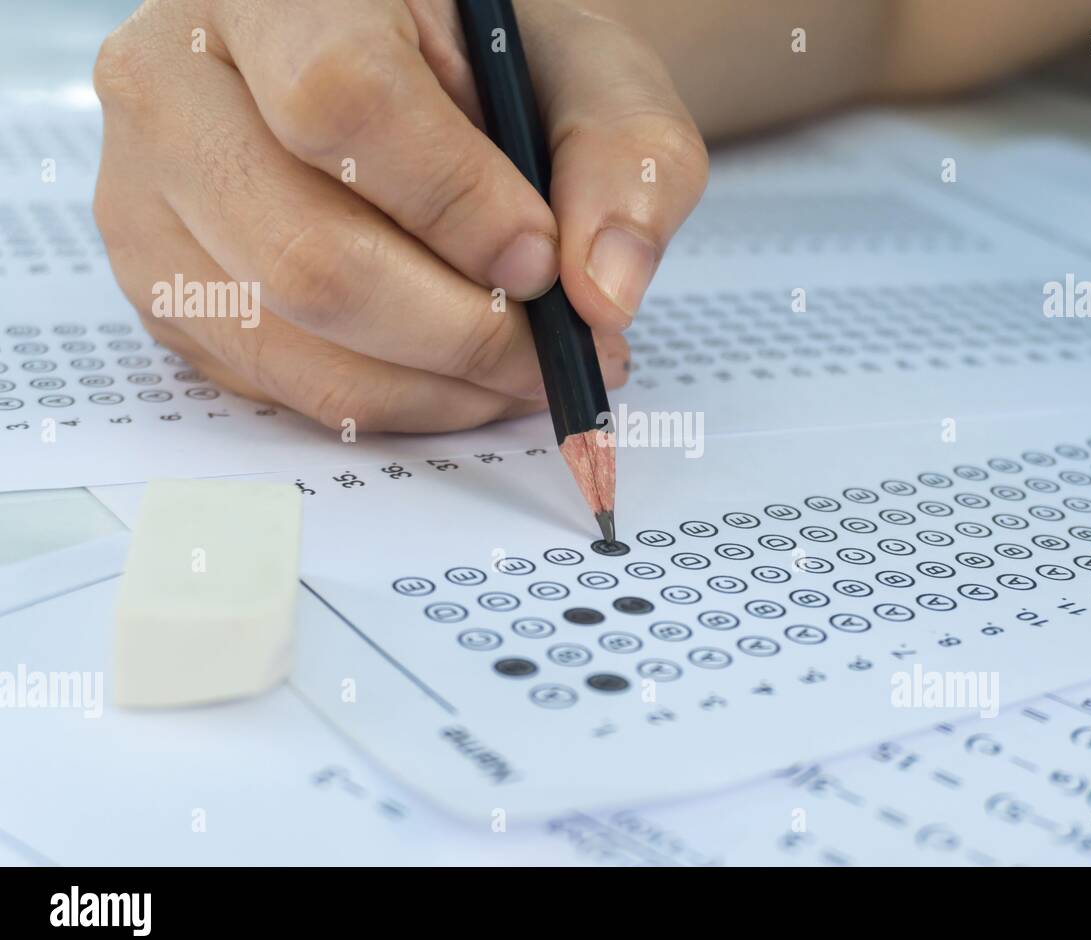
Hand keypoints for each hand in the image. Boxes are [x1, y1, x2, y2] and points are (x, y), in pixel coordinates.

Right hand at [92, 0, 707, 430]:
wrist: (419, 88)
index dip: (456, 202)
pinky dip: (391, 400)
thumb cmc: (496, 73)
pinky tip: (457, 375)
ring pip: (288, 336)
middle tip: (551, 351)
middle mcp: (177, 79)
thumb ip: (626, 163)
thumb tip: (605, 293)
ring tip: (522, 370)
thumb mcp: (590, 79)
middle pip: (306, 251)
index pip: (343, 98)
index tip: (540, 260)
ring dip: (434, 383)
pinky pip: (278, 382)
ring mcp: (148, 192)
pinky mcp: (163, 288)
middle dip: (460, 330)